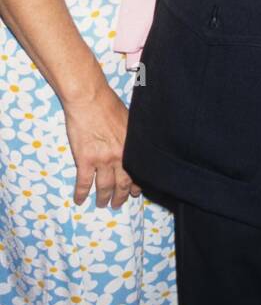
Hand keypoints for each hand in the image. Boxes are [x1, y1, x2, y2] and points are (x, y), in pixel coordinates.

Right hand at [62, 80, 141, 208]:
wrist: (89, 99)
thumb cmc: (109, 105)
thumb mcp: (130, 121)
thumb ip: (131, 138)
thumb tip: (135, 146)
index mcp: (131, 148)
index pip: (138, 173)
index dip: (136, 186)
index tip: (135, 193)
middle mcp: (119, 157)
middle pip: (122, 184)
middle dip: (120, 197)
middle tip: (117, 204)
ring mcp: (101, 160)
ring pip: (104, 186)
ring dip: (103, 198)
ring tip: (102, 204)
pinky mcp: (84, 159)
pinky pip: (83, 182)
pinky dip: (81, 193)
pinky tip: (79, 200)